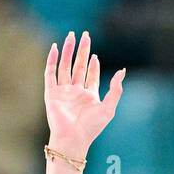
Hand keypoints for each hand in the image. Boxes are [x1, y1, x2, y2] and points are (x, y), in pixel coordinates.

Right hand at [44, 31, 124, 156]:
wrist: (72, 138)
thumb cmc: (91, 127)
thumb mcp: (109, 108)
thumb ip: (116, 89)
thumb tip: (122, 70)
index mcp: (89, 96)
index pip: (91, 75)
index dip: (93, 64)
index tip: (95, 55)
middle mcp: (75, 92)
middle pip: (78, 66)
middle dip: (82, 51)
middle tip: (85, 35)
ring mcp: (62, 91)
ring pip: (65, 66)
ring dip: (68, 51)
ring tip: (72, 35)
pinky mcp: (51, 93)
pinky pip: (50, 73)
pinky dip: (51, 60)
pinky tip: (55, 48)